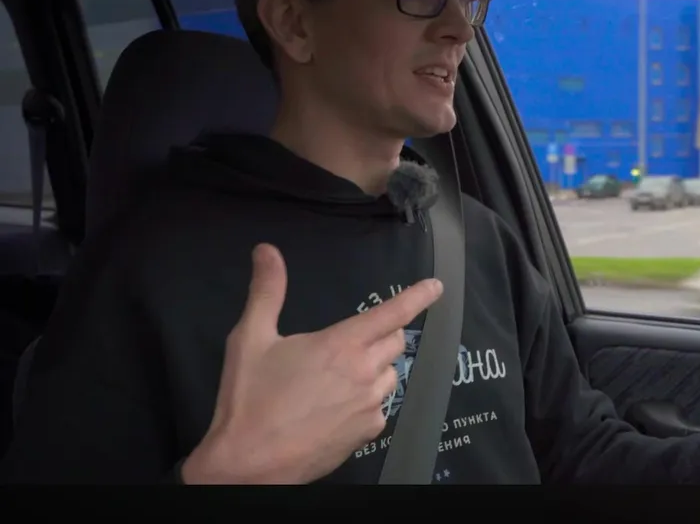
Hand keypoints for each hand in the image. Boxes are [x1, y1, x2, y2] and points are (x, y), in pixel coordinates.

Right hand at [182, 243, 441, 484]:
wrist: (249, 464)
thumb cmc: (249, 399)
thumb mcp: (250, 338)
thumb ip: (267, 291)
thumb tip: (267, 250)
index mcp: (342, 345)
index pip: (393, 313)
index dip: (418, 297)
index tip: (436, 287)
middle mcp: (365, 372)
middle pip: (395, 343)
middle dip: (382, 336)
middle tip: (348, 344)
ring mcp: (370, 405)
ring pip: (390, 375)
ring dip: (375, 369)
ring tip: (337, 379)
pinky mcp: (368, 433)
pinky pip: (379, 408)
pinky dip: (366, 402)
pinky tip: (336, 408)